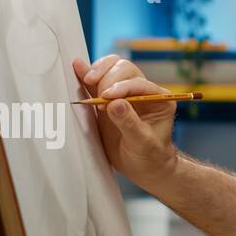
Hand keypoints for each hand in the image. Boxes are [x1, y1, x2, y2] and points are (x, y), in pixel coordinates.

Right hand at [73, 55, 178, 189]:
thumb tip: (115, 103)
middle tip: (99, 98)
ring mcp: (124, 93)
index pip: (139, 83)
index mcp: (158, 99)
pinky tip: (77, 67)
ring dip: (98, 72)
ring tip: (88, 81)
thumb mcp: (143, 143)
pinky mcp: (107, 99)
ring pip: (111, 69)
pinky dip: (86, 74)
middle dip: (109, 79)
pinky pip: (97, 82)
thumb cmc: (150, 156)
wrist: (143, 168)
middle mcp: (142, 92)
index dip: (121, 87)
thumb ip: (129, 123)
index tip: (106, 98)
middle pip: (125, 69)